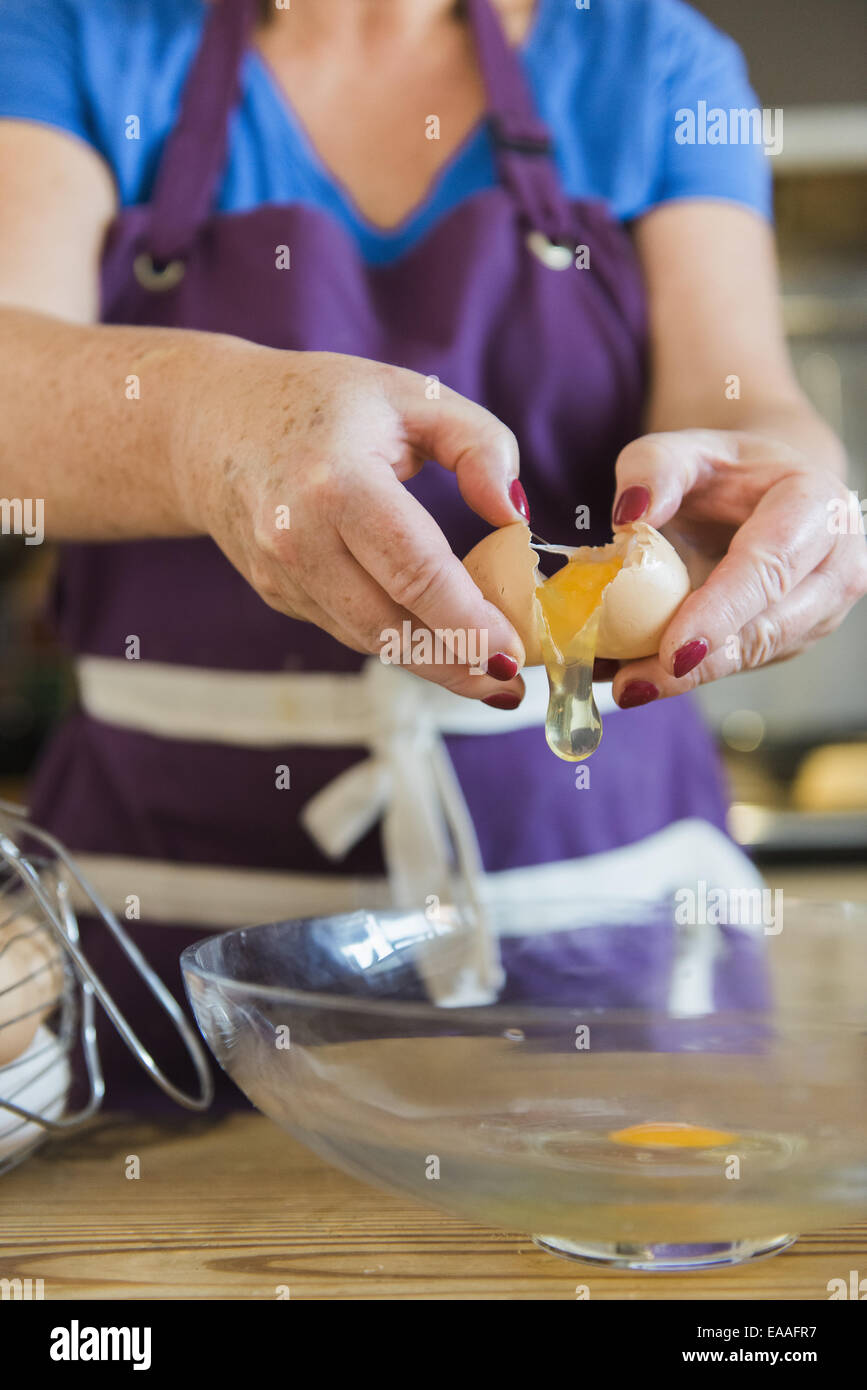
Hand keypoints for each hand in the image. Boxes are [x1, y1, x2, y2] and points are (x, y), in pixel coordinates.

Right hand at [174, 345, 528, 699]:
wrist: (212, 423)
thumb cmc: (324, 402)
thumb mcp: (414, 395)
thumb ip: (481, 445)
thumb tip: (515, 516)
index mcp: (337, 483)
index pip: (415, 573)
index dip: (470, 624)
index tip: (515, 653)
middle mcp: (299, 540)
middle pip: (392, 629)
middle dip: (459, 665)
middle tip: (513, 685)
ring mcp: (281, 576)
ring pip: (372, 643)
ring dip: (435, 665)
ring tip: (489, 675)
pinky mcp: (278, 596)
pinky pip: (351, 631)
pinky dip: (401, 643)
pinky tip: (441, 644)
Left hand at [606, 430, 866, 706]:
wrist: (761, 490)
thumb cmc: (724, 471)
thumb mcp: (683, 450)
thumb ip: (653, 469)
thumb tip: (629, 516)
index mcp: (816, 506)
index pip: (771, 565)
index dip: (722, 610)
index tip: (675, 649)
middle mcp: (835, 564)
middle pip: (768, 627)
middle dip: (701, 663)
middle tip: (634, 684)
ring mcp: (821, 609)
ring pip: (755, 655)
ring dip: (689, 678)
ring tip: (627, 686)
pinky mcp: (795, 639)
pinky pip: (742, 662)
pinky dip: (690, 674)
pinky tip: (640, 676)